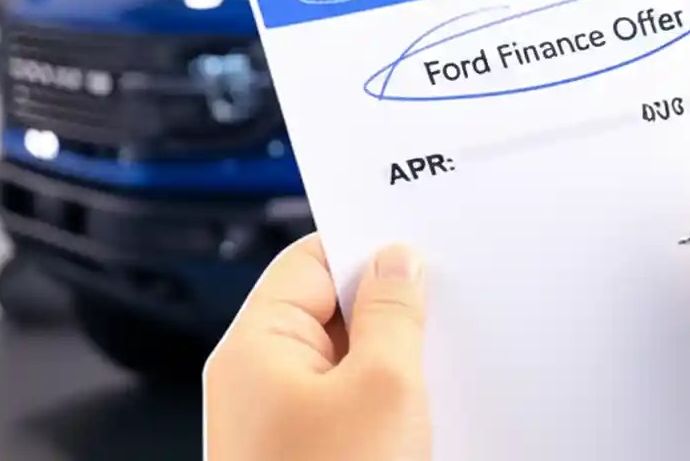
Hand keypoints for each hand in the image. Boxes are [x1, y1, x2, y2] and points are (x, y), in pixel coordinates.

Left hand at [205, 235, 429, 460]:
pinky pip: (345, 404)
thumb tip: (396, 263)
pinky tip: (416, 416)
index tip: (416, 250)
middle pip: (327, 310)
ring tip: (429, 377)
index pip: (308, 261)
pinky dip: (381, 401)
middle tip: (436, 316)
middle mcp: (254, 383)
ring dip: (388, 360)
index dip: (364, 248)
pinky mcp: (303, 453)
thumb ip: (392, 313)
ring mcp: (276, 423)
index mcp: (254, 348)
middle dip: (384, 309)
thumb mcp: (384, 387)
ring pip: (342, 361)